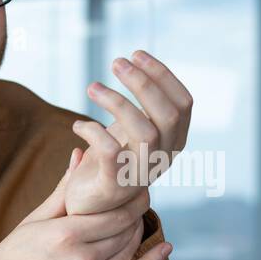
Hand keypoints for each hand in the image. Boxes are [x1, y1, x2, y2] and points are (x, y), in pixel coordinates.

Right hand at [0, 149, 168, 259]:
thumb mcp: (32, 222)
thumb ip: (63, 192)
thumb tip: (80, 155)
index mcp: (65, 235)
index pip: (115, 212)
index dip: (132, 199)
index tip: (138, 186)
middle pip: (125, 231)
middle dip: (137, 213)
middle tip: (142, 200)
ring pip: (128, 252)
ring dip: (139, 234)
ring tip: (139, 219)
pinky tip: (164, 248)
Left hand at [65, 50, 192, 215]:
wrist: (88, 205)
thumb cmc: (109, 159)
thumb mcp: (129, 127)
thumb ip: (140, 104)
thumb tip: (136, 63)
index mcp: (172, 142)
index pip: (184, 104)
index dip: (162, 75)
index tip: (136, 54)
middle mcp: (162, 158)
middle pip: (168, 115)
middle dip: (142, 83)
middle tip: (116, 62)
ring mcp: (141, 174)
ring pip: (145, 132)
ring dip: (117, 102)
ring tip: (91, 87)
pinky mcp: (114, 186)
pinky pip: (111, 152)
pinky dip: (92, 131)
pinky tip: (77, 125)